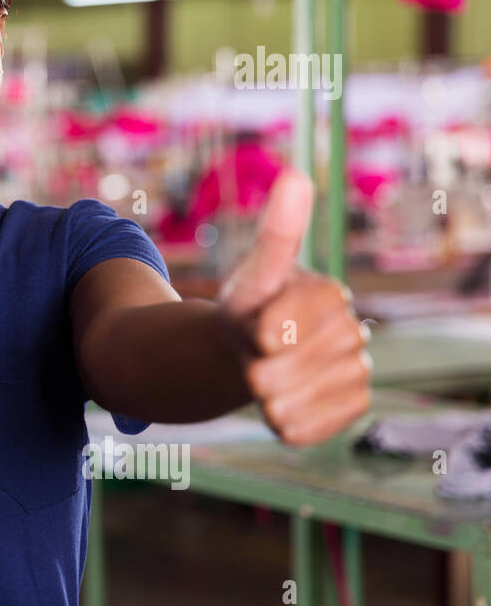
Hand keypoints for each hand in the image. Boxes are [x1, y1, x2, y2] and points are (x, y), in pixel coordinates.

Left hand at [216, 169, 371, 445]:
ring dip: (266, 397)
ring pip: (297, 401)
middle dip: (259, 365)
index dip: (267, 330)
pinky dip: (284, 424)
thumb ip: (276, 235)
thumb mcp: (251, 274)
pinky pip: (309, 430)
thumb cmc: (249, 307)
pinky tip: (278, 406)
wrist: (249, 353)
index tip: (254, 330)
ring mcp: (356, 371)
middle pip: (294, 365)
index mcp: (329, 294)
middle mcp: (353, 331)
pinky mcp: (351, 406)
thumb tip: (295, 175)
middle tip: (253, 358)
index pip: (294, 322)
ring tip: (260, 381)